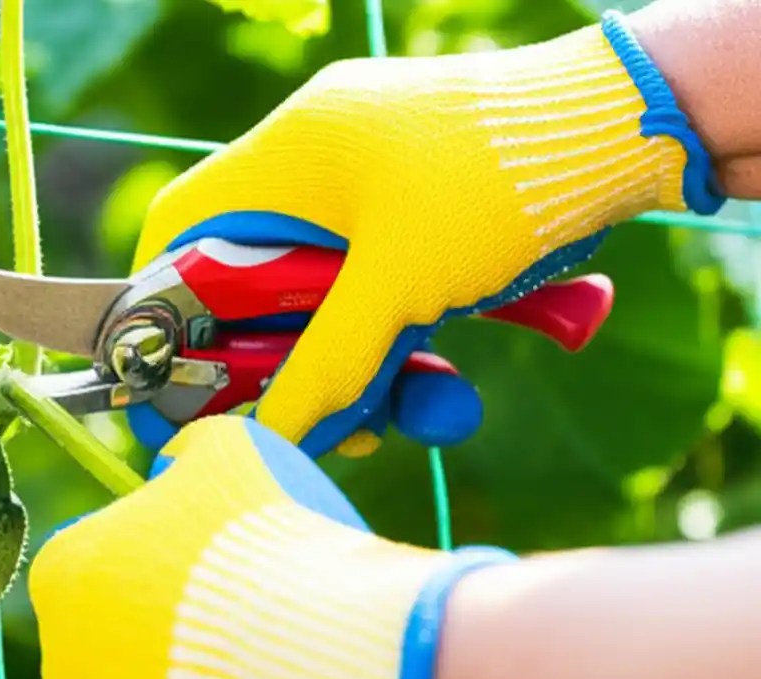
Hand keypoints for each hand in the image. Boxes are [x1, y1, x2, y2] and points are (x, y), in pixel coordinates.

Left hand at [29, 415, 512, 678]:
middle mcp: (62, 649)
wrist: (304, 640)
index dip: (153, 533)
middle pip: (113, 609)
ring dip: (182, 644)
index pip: (97, 542)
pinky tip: (250, 666)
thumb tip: (178, 460)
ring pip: (141, 662)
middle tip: (230, 580)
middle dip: (163, 594)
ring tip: (249, 624)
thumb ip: (187, 449)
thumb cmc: (253, 535)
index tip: (200, 535)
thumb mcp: (225, 449)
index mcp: (62, 567)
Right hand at [130, 11, 723, 456]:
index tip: (190, 372)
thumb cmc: (497, 187)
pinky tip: (443, 384)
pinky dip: (401, 332)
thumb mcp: (402, 286)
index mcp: (286, 156)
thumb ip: (327, 364)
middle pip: (259, 277)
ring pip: (328, 290)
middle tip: (324, 418)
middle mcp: (316, 159)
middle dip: (294, 359)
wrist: (621, 127)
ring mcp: (370, 176)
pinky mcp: (418, 197)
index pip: (182, 228)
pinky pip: (380, 278)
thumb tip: (268, 439)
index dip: (169, 304)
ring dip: (362, 359)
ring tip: (418, 412)